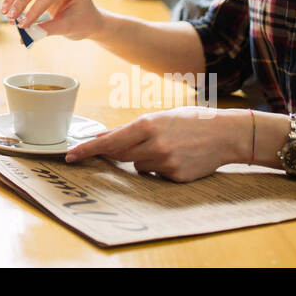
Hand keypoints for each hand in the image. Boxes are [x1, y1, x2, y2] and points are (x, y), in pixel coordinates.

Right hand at [0, 0, 103, 40]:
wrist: (87, 18)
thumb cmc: (81, 22)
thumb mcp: (66, 28)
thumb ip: (45, 30)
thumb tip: (24, 36)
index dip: (33, 11)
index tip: (22, 26)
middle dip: (20, 1)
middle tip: (11, 18)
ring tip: (5, 14)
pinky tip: (8, 8)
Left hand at [64, 107, 243, 180]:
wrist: (225, 134)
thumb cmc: (189, 121)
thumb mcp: (158, 118)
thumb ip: (128, 130)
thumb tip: (100, 138)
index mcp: (147, 125)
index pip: (109, 142)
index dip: (87, 150)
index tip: (69, 156)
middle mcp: (154, 145)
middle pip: (119, 155)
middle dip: (116, 152)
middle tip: (131, 144)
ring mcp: (165, 163)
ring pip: (138, 166)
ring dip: (143, 158)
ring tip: (167, 146)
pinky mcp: (175, 177)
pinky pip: (155, 174)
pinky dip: (160, 167)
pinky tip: (178, 156)